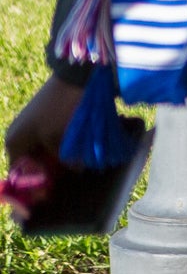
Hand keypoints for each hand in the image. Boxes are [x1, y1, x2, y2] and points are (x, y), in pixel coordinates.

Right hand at [3, 78, 80, 226]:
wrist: (79, 73)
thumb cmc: (64, 107)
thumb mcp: (60, 138)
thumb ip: (63, 159)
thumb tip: (74, 171)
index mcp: (15, 142)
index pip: (18, 174)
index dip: (32, 189)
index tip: (46, 200)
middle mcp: (23, 136)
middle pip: (33, 166)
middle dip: (49, 176)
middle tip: (65, 189)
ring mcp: (39, 128)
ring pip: (48, 156)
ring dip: (61, 165)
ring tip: (77, 175)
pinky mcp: (55, 122)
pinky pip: (58, 144)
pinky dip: (68, 152)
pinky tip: (83, 160)